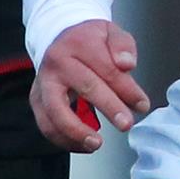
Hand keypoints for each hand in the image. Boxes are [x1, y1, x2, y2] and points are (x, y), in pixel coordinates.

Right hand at [30, 19, 147, 151]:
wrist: (59, 40)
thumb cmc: (89, 41)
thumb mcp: (111, 33)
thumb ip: (123, 46)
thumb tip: (126, 64)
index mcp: (78, 44)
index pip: (107, 68)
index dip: (127, 89)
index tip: (142, 105)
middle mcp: (57, 62)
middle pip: (85, 87)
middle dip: (109, 108)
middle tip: (126, 124)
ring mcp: (43, 82)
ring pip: (55, 111)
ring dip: (76, 132)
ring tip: (96, 144)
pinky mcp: (37, 100)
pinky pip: (47, 124)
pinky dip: (64, 139)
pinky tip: (83, 145)